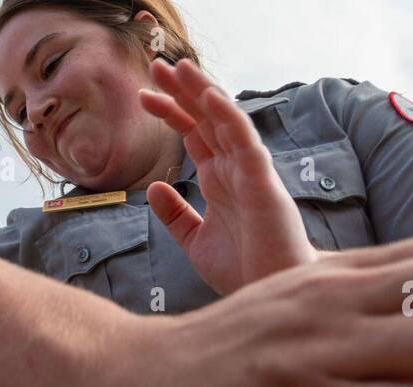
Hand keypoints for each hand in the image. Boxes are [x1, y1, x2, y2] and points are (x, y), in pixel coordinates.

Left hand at [140, 58, 317, 296]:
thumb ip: (176, 215)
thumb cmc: (243, 269)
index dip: (171, 111)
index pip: (194, 134)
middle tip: (156, 65)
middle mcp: (234, 169)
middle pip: (206, 118)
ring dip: (202, 91)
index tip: (144, 96)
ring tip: (179, 67)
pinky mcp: (262, 182)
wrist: (268, 294)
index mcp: (219, 179)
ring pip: (225, 120)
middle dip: (182, 90)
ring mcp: (249, 172)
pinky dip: (227, 117)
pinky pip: (244, 141)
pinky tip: (208, 97)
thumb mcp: (195, 242)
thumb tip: (153, 189)